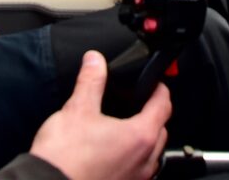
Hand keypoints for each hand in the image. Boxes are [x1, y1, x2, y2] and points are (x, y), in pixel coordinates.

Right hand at [30, 50, 170, 179]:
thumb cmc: (65, 158)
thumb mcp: (77, 110)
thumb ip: (91, 82)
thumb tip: (95, 61)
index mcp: (139, 136)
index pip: (163, 105)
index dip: (160, 89)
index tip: (155, 83)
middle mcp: (144, 160)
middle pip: (161, 130)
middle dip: (154, 114)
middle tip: (141, 102)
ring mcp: (135, 179)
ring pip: (152, 154)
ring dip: (146, 139)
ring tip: (127, 128)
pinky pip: (139, 171)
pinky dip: (134, 158)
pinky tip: (115, 153)